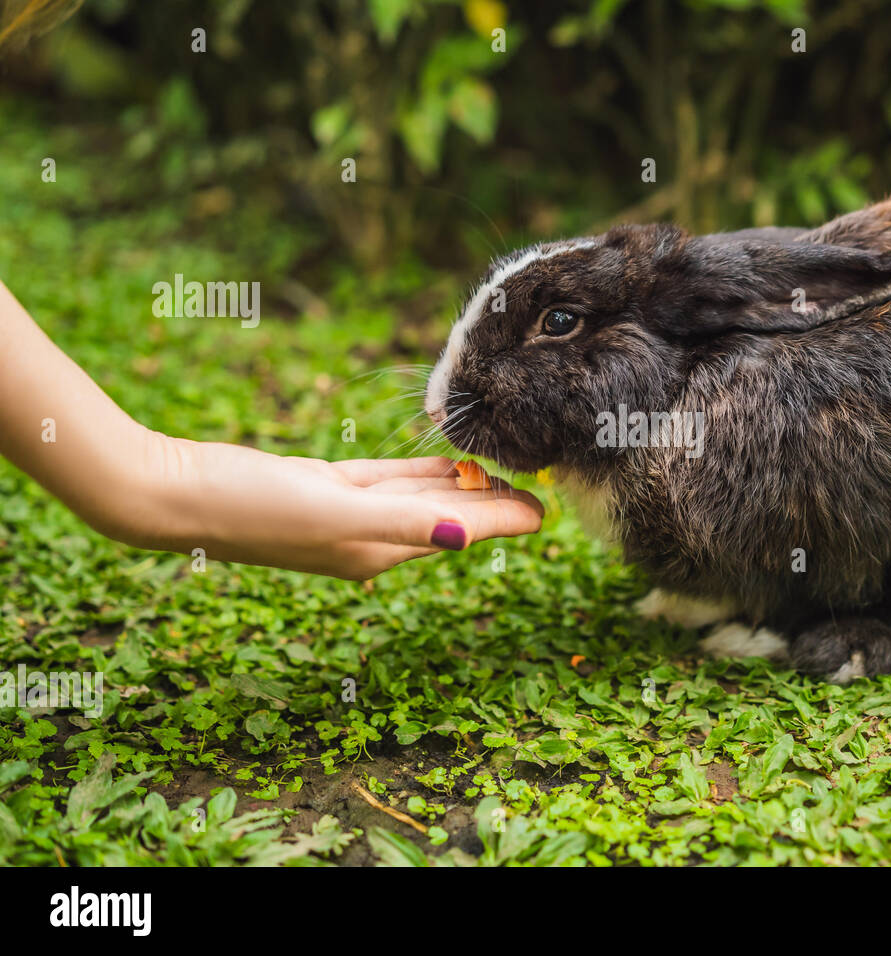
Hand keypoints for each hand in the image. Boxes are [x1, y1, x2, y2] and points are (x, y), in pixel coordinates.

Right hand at [126, 437, 543, 578]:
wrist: (177, 494)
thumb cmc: (255, 508)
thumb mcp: (337, 511)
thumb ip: (404, 521)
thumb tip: (464, 533)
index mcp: (378, 549)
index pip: (457, 532)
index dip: (503, 520)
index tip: (545, 509)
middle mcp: (369, 537)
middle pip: (447, 517)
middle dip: (491, 503)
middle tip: (537, 484)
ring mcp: (346, 512)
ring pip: (420, 496)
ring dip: (460, 485)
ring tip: (503, 471)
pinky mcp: (325, 486)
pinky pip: (387, 480)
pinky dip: (418, 472)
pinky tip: (443, 461)